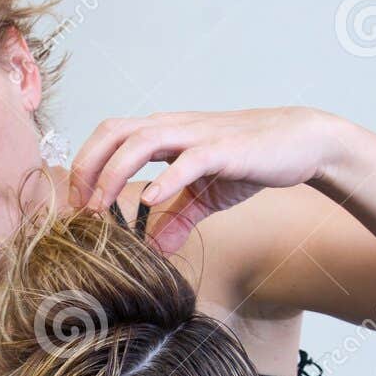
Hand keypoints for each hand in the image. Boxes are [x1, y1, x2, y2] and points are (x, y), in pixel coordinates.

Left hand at [67, 106, 334, 255]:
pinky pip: (189, 159)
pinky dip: (166, 178)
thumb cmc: (249, 161)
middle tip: (77, 208)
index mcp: (164, 134)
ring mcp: (199, 135)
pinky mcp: (226, 148)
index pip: (109, 138)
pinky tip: (149, 201)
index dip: (85, 167)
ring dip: (114, 174)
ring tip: (100, 208)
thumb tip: (155, 248)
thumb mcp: (205, 196)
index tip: (74, 205)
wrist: (301, 143)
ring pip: (142, 140)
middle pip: (113, 131)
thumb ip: (177, 218)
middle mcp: (175, 127)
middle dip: (87, 167)